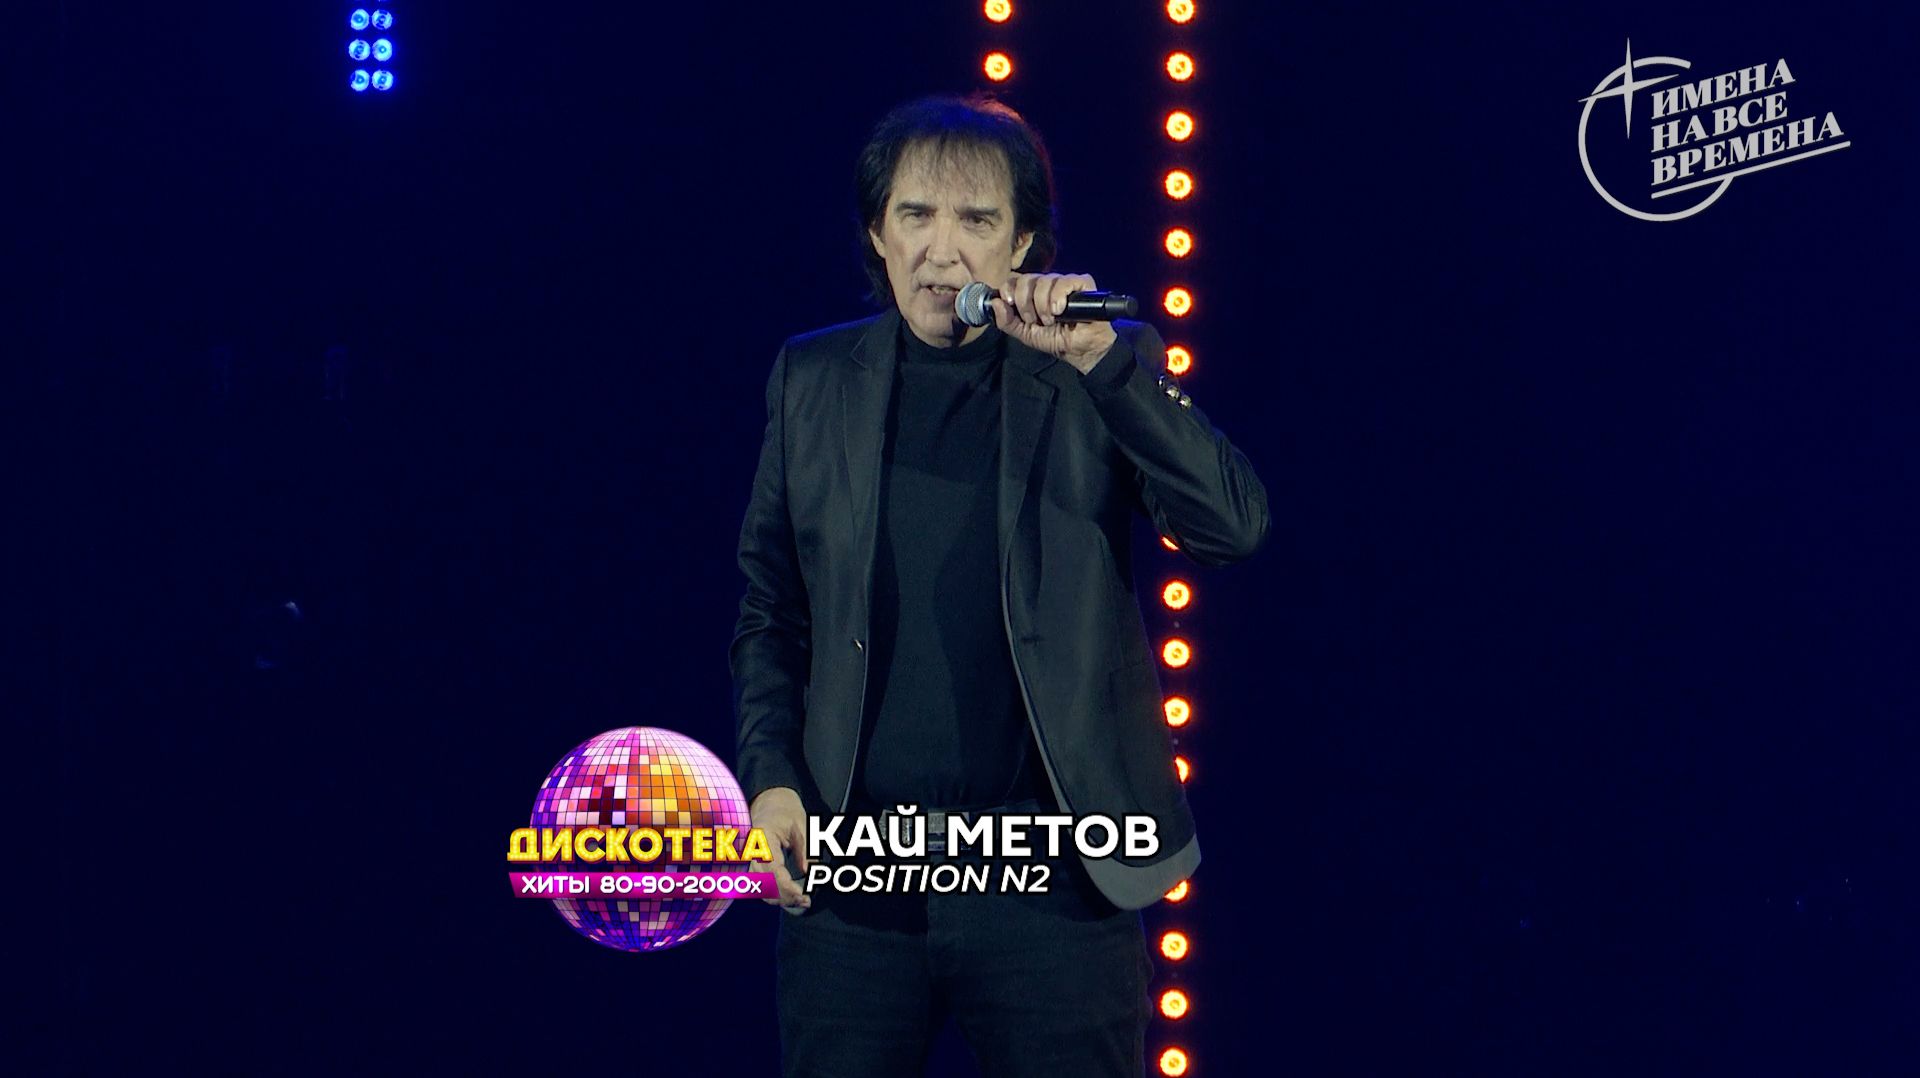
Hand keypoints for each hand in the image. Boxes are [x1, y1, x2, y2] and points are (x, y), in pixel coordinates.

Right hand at [749, 786, 811, 912]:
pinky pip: (758, 886)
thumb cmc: (786, 814)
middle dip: (786, 897)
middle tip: (807, 900)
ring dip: (780, 899)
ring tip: (802, 900)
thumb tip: (808, 873)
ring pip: (760, 889)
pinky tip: (790, 897)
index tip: (804, 895)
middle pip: (764, 883)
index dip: (787, 887)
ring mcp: (748, 860)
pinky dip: (774, 895)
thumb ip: (805, 850)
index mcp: (762, 838)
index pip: (772, 869)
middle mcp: (750, 851)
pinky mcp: (750, 866)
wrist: (770, 805)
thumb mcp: (801, 826)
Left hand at [990, 272, 1118, 374]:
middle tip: (1033, 319)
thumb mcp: (1024, 334)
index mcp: (1032, 293)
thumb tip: (994, 302)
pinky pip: (1064, 281)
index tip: (1009, 302)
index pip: (1015, 279)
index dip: (1009, 288)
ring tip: (1050, 319)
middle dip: (1025, 301)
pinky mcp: (1082, 284)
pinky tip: (1059, 310)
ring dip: (1042, 304)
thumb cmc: (1055, 339)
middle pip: (1027, 278)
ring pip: (1044, 281)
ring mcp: (1064, 283)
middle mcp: (1047, 285)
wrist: (1079, 350)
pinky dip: (1058, 297)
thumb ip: (1006, 321)